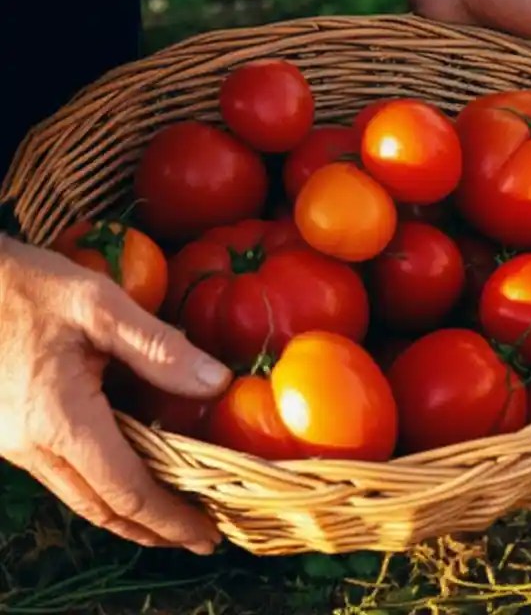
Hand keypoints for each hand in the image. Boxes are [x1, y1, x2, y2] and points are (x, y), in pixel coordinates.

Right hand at [0, 236, 231, 553]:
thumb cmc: (23, 285)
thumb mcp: (99, 304)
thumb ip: (160, 348)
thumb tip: (217, 383)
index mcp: (60, 419)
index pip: (126, 490)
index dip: (171, 518)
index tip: (208, 534)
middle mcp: (30, 444)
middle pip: (101, 508)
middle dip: (154, 530)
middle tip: (201, 538)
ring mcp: (12, 444)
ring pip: (77, 497)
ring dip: (126, 514)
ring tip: (172, 519)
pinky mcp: (5, 434)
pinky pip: (60, 476)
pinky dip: (100, 489)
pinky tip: (127, 480)